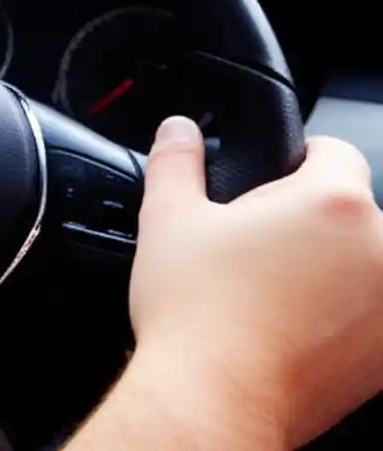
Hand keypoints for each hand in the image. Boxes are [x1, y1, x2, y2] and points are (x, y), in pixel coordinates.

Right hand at [130, 117, 382, 445]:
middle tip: (251, 247)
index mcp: (334, 202)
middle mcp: (378, 249)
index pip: (333, 151)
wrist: (213, 400)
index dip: (293, 161)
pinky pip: (364, 314)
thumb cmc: (195, 314)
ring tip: (265, 292)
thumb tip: (178, 130)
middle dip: (305, 220)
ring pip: (359, 263)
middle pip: (347, 211)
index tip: (266, 185)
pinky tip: (285, 327)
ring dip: (325, 267)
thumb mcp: (168, 219)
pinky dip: (336, 315)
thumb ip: (177, 162)